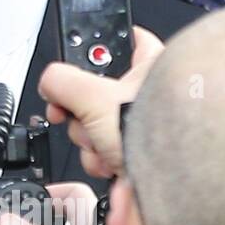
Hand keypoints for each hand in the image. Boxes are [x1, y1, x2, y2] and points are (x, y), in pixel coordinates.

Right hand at [37, 26, 163, 179]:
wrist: (175, 184)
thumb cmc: (162, 135)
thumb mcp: (93, 98)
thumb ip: (62, 80)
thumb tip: (49, 82)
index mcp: (153, 66)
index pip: (128, 40)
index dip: (101, 47)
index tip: (81, 58)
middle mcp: (152, 95)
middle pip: (97, 93)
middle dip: (82, 112)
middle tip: (85, 115)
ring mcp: (146, 127)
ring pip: (98, 125)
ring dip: (90, 140)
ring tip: (106, 145)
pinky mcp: (140, 154)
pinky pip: (106, 151)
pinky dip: (102, 159)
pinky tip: (113, 162)